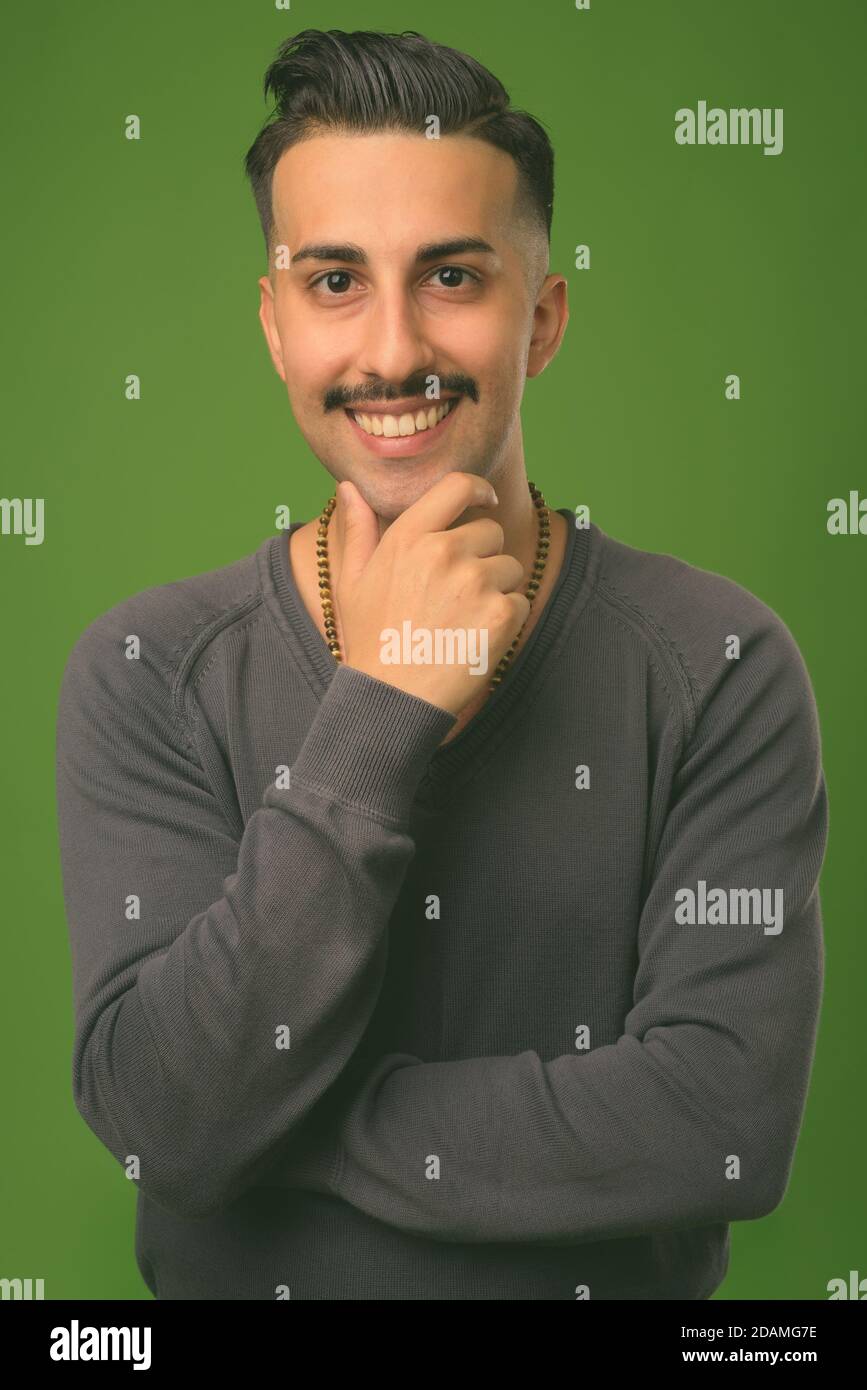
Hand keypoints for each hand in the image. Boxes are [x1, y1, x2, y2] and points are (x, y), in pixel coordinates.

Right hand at [330, 473, 529, 716]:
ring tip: (462, 620)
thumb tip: (348, 487)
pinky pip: (520, 601)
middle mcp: (443, 551)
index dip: (479, 490)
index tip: (487, 501)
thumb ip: (358, 530)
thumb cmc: (370, 641)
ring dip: (496, 589)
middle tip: (456, 596)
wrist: (392, 698)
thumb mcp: (352, 582)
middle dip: (482, 557)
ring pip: (509, 568)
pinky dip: (506, 620)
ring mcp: (475, 581)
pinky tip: (475, 638)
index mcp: (408, 537)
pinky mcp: (501, 613)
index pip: (457, 487)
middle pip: (490, 532)